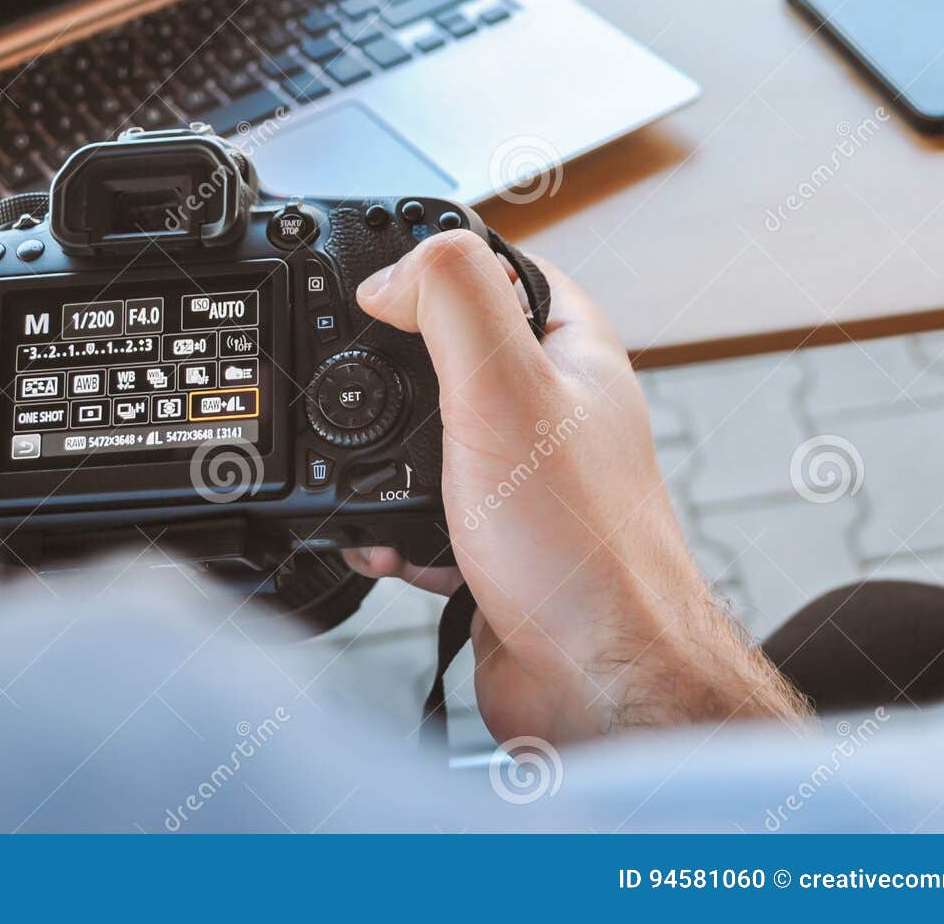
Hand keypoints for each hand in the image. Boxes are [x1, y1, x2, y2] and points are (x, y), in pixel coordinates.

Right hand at [345, 231, 807, 742]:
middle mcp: (553, 409)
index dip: (431, 263)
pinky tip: (386, 548)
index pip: (497, 267)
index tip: (373, 284)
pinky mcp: (494, 542)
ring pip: (425, 442)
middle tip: (349, 388)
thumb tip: (387, 276)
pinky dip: (390, 530)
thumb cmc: (578, 544)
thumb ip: (449, 299)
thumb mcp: (502, 387)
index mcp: (569, 350)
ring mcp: (524, 478)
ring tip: (360, 479)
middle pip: (446, 355)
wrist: (595, 679)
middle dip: (386, 377)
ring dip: (377, 465)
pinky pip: (422, 515)